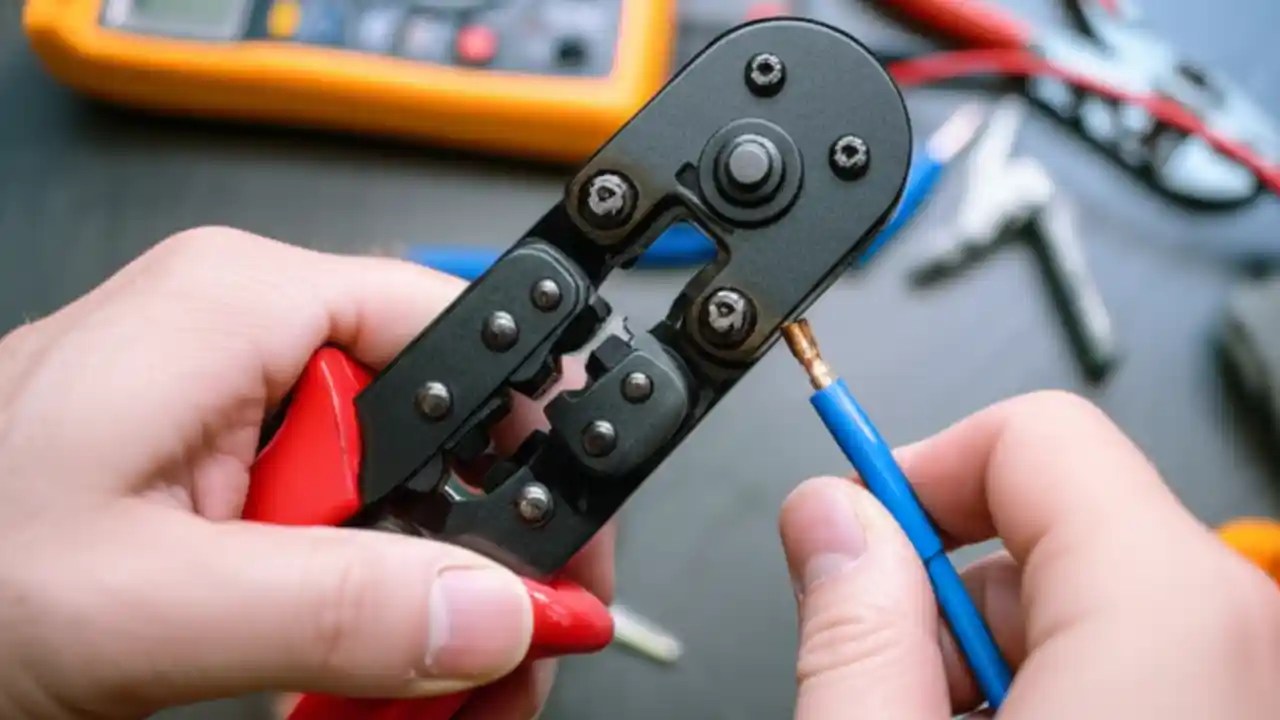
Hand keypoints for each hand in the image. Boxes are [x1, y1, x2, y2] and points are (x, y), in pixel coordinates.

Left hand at [0, 227, 613, 718]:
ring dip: (426, 618)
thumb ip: (331, 607)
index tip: (562, 556)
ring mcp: (239, 421)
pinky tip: (356, 692)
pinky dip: (366, 628)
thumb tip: (492, 609)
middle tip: (495, 669)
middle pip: (444, 445)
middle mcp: (250, 348)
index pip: (457, 334)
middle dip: (482, 567)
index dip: (530, 444)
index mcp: (239, 308)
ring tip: (423, 707)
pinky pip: (340, 547)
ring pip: (401, 514)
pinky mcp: (226, 486)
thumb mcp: (140, 603)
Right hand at [779, 391, 1279, 718]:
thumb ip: (851, 626)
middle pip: (1063, 528)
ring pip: (1102, 609)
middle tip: (887, 677)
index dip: (917, 469)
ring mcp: (1257, 693)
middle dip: (948, 589)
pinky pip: (1149, 669)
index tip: (855, 529)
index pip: (1036, 436)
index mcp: (1168, 623)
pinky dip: (1069, 694)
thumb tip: (828, 518)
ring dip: (1000, 658)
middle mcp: (1251, 650)